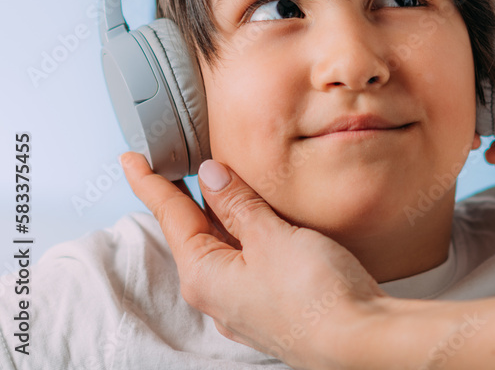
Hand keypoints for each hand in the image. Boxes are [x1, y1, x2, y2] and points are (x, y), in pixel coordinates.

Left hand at [121, 152, 384, 369]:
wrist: (357, 341)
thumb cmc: (315, 295)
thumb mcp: (272, 236)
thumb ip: (239, 203)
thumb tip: (210, 174)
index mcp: (205, 274)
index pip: (171, 216)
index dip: (150, 183)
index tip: (131, 159)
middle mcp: (216, 292)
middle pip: (192, 231)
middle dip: (185, 197)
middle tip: (171, 163)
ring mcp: (242, 301)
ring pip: (221, 245)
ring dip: (218, 212)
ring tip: (217, 183)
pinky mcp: (269, 303)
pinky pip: (245, 258)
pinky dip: (243, 231)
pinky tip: (258, 220)